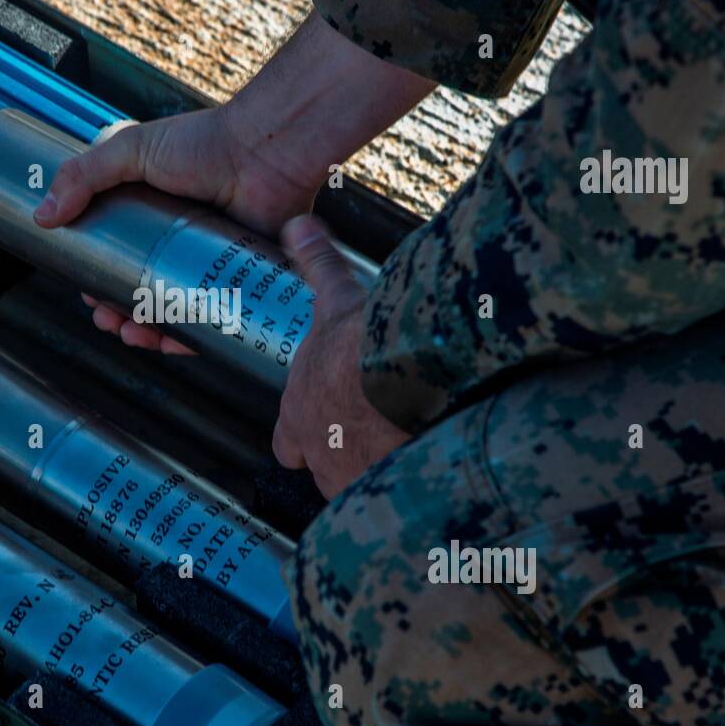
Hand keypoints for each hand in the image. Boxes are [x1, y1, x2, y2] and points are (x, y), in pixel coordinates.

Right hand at [33, 105, 320, 351]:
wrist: (266, 151)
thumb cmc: (207, 142)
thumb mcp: (132, 149)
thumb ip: (84, 175)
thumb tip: (42, 216)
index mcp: (151, 212)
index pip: (115, 254)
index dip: (97, 278)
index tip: (85, 291)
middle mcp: (179, 241)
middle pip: (140, 289)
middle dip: (117, 312)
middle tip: (105, 319)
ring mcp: (209, 263)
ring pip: (173, 311)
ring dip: (147, 331)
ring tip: (131, 335)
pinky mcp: (237, 281)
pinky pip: (211, 320)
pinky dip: (189, 337)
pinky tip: (169, 342)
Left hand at [272, 215, 407, 498]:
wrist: (404, 380)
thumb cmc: (364, 342)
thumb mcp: (337, 298)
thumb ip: (318, 265)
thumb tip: (297, 225)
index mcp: (300, 415)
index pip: (288, 442)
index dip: (304, 435)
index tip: (328, 420)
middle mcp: (320, 455)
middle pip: (325, 468)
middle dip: (347, 456)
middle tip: (377, 437)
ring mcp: (353, 481)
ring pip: (361, 487)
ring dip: (381, 472)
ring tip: (411, 454)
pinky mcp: (390, 496)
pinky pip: (399, 501)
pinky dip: (414, 487)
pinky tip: (436, 471)